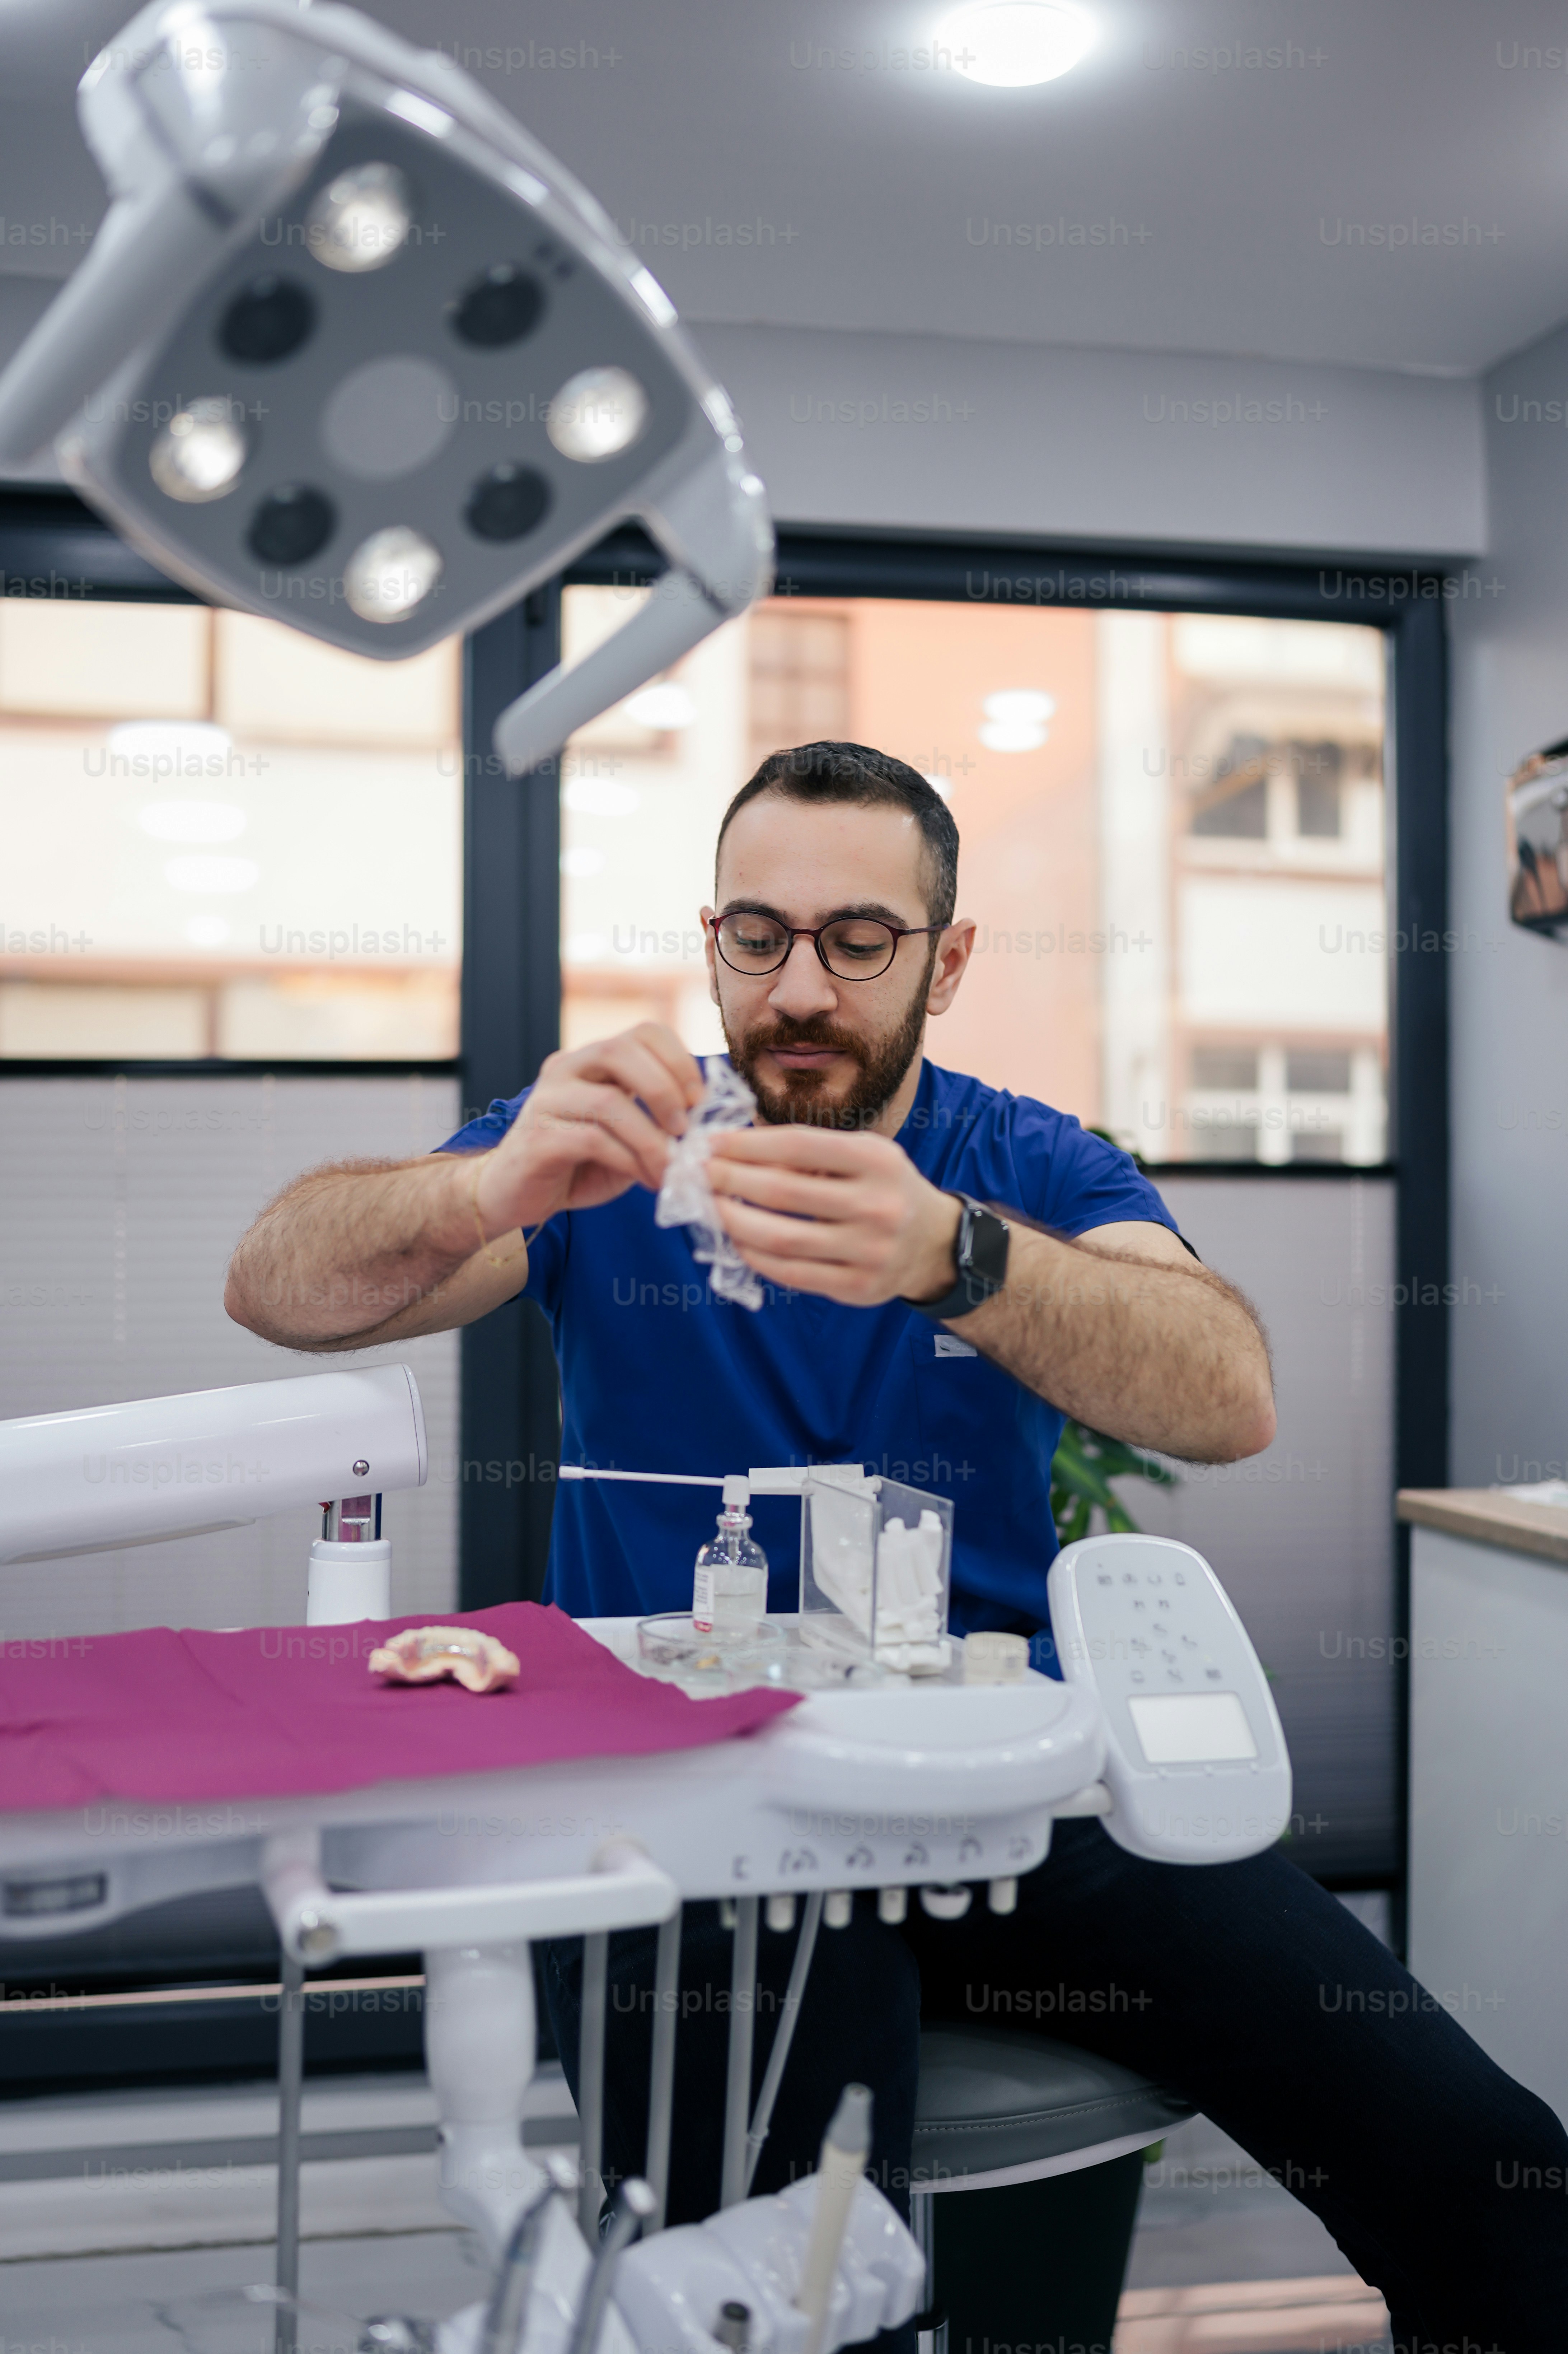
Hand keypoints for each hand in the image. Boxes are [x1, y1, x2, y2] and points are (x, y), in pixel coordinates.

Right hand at [472, 1023, 704, 1239]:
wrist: (515, 1194)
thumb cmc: (577, 1163)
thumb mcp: (626, 1135)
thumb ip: (655, 1120)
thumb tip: (703, 1122)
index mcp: (592, 1060)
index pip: (643, 1031)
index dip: (679, 1059)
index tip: (699, 1099)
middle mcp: (566, 1069)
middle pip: (621, 1051)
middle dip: (665, 1089)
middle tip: (685, 1129)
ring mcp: (547, 1100)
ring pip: (609, 1101)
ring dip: (651, 1138)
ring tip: (669, 1167)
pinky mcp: (537, 1137)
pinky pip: (593, 1140)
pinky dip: (630, 1161)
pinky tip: (646, 1179)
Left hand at [705, 1127, 962, 1306]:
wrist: (931, 1244)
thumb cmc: (882, 1188)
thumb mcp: (861, 1156)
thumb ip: (809, 1152)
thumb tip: (736, 1150)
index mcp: (877, 1160)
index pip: (798, 1145)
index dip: (748, 1144)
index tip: (713, 1144)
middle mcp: (878, 1205)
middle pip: (783, 1191)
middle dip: (731, 1180)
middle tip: (700, 1174)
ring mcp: (869, 1251)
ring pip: (781, 1238)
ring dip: (734, 1221)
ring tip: (711, 1207)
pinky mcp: (858, 1287)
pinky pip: (791, 1273)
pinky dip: (756, 1256)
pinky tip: (738, 1240)